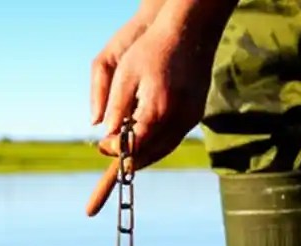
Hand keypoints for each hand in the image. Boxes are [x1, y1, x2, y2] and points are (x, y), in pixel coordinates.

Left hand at [91, 2, 232, 167]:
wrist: (189, 32)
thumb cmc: (152, 50)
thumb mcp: (126, 76)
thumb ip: (117, 107)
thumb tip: (108, 134)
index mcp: (157, 110)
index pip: (135, 145)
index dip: (117, 150)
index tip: (103, 146)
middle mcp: (177, 118)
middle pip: (152, 153)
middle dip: (132, 158)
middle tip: (113, 157)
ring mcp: (190, 118)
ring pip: (166, 149)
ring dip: (147, 155)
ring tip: (128, 155)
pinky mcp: (197, 114)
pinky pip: (176, 137)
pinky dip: (160, 143)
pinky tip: (148, 141)